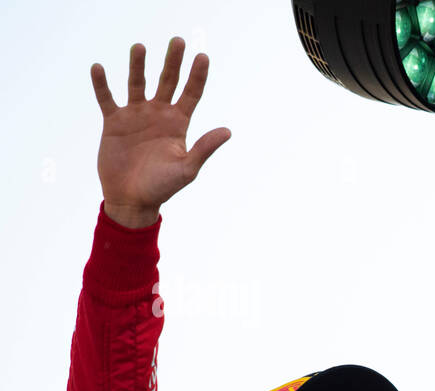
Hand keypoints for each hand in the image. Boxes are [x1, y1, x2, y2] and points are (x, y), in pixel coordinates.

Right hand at [92, 37, 230, 227]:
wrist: (132, 199)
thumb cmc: (163, 187)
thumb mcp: (187, 169)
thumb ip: (204, 148)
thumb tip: (228, 131)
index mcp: (178, 124)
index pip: (191, 94)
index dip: (197, 76)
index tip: (203, 57)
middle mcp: (158, 115)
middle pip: (167, 81)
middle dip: (173, 62)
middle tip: (178, 40)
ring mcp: (136, 116)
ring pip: (137, 84)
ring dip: (138, 66)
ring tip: (140, 47)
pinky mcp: (113, 122)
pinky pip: (107, 98)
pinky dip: (102, 84)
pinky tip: (99, 68)